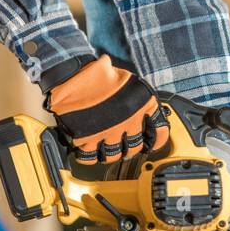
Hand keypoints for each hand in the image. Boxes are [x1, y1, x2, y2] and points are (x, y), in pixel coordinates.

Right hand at [44, 54, 169, 163]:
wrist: (69, 75)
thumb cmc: (97, 73)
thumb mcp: (124, 78)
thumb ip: (134, 94)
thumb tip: (137, 104)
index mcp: (142, 105)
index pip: (159, 133)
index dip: (156, 139)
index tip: (152, 141)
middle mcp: (129, 122)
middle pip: (135, 147)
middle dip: (130, 146)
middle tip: (124, 143)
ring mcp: (108, 133)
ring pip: (114, 155)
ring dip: (111, 152)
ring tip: (106, 146)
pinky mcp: (88, 140)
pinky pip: (91, 157)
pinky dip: (90, 155)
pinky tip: (89, 148)